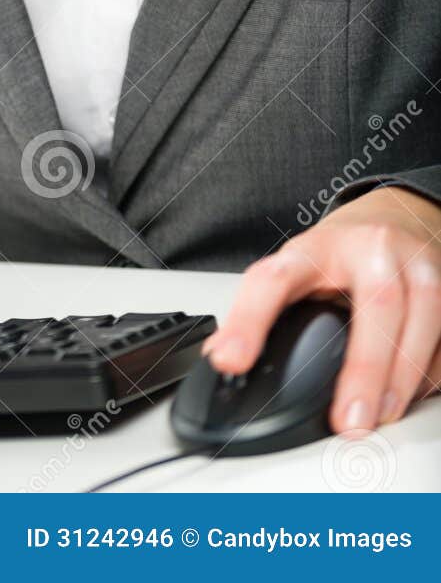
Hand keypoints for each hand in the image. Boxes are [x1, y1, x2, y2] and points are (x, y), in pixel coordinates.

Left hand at [200, 186, 440, 432]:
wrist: (391, 220)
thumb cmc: (336, 258)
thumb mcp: (294, 270)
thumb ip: (262, 312)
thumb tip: (222, 357)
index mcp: (314, 248)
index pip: (275, 279)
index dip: (249, 321)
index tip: (230, 361)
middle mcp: (370, 249)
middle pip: (376, 301)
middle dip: (365, 365)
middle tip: (349, 421)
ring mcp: (414, 264)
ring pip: (424, 314)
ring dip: (403, 375)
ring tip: (380, 416)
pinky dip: (430, 371)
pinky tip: (407, 397)